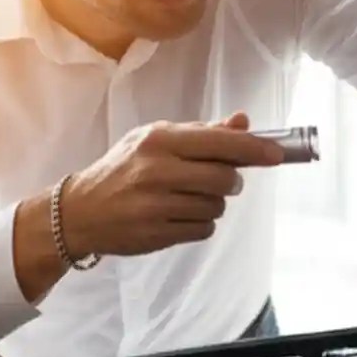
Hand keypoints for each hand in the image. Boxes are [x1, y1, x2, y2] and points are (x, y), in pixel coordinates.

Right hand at [59, 112, 285, 257]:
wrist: (80, 211)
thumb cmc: (123, 169)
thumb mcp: (155, 140)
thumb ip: (201, 133)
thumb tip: (243, 122)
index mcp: (159, 140)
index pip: (220, 143)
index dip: (254, 149)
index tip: (276, 155)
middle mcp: (157, 170)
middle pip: (225, 179)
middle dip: (232, 181)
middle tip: (221, 180)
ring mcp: (156, 205)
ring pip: (217, 206)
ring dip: (213, 203)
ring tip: (188, 198)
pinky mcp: (157, 234)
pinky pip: (204, 228)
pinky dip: (200, 223)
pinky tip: (178, 216)